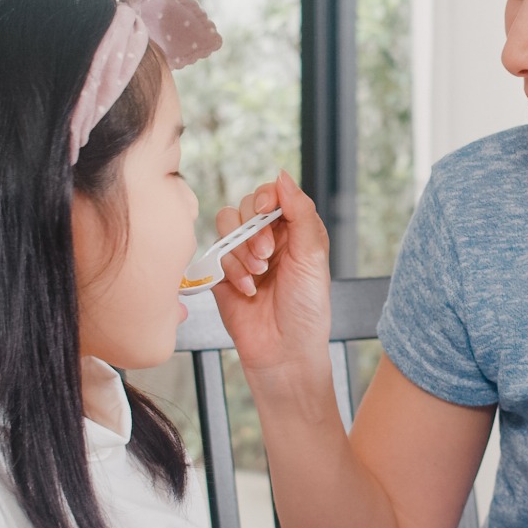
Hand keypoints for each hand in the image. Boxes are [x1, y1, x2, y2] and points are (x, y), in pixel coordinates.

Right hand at [209, 171, 333, 379]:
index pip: (273, 196)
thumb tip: (284, 175)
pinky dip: (231, 271)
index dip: (265, 198)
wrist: (284, 352)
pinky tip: (247, 291)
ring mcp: (243, 256)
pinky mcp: (222, 274)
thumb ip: (300, 212)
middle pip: (244, 206)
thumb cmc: (306, 309)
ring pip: (225, 226)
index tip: (265, 213)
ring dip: (241, 249)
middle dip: (252, 229)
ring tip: (258, 274)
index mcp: (294, 231)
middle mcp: (268, 239)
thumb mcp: (312, 257)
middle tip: (266, 256)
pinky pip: (215, 254)